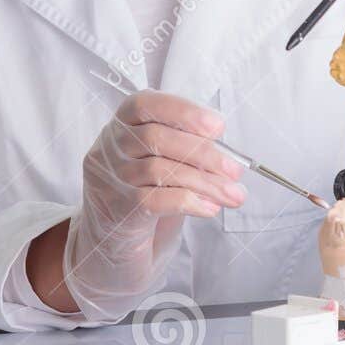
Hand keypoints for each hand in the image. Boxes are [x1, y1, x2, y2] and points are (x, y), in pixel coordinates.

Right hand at [59, 91, 245, 321]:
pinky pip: (155, 201)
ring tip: (233, 195)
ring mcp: (109, 178)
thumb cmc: (143, 191)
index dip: (182, 111)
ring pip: (160, 171)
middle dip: (203, 153)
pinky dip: (188, 202)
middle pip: (156, 138)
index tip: (217, 127)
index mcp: (121, 124)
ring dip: (204, 182)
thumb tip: (225, 153)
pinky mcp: (116, 209)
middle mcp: (110, 146)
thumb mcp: (160, 160)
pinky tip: (209, 208)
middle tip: (235, 169)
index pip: (145, 104)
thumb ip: (184, 149)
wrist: (112, 241)